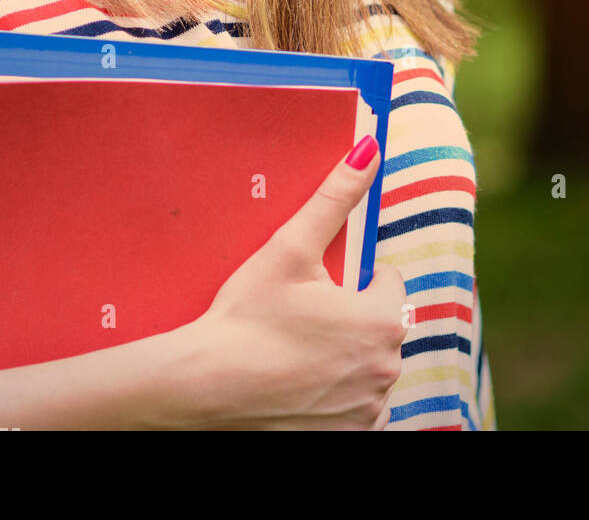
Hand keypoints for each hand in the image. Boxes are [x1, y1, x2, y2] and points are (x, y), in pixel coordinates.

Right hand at [165, 136, 406, 429]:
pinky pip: (358, 410)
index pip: (387, 282)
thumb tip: (369, 150)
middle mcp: (386, 371)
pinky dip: (338, 398)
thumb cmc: (246, 317)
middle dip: (351, 318)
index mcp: (381, 320)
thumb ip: (336, 197)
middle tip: (300, 318)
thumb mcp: (290, 248)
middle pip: (380, 326)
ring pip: (369, 369)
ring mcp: (367, 412)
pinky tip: (300, 385)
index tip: (317, 287)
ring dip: (347, 359)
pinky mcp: (347, 439)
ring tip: (296, 353)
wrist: (201, 389)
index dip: (353, 279)